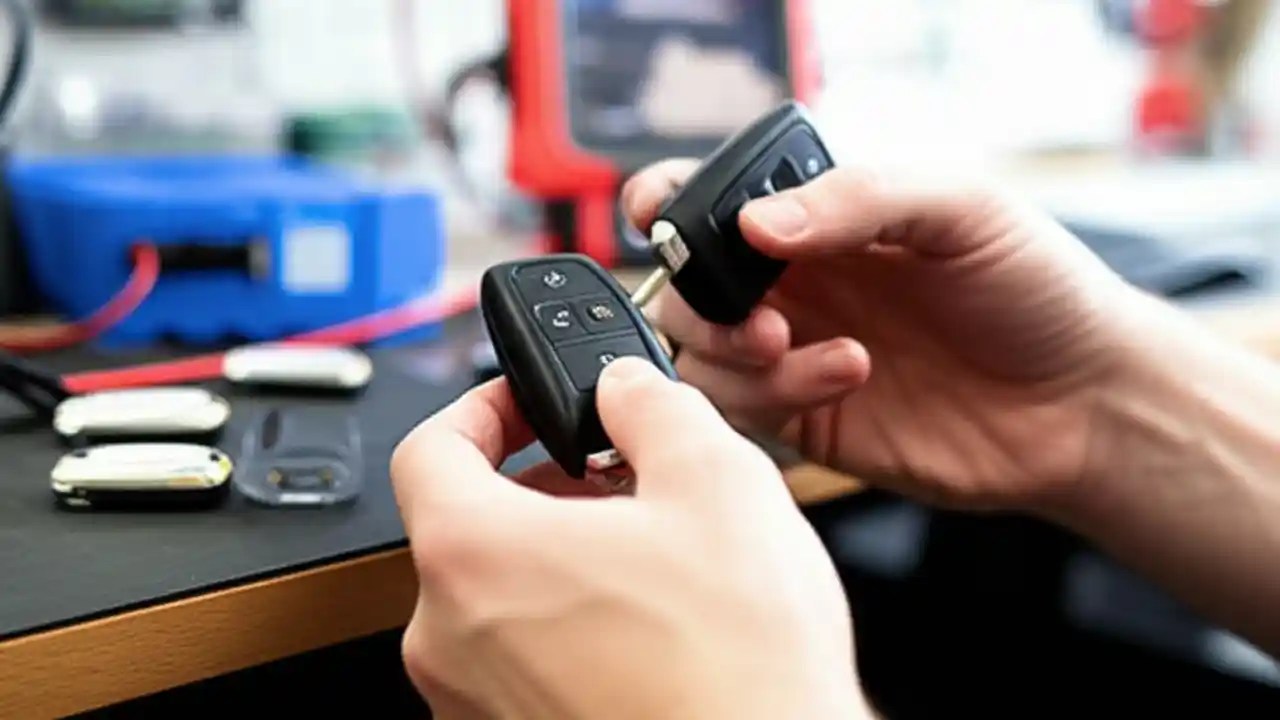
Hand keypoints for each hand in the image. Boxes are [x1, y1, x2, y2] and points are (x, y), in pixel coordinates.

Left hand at [390, 358, 870, 719]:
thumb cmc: (737, 669)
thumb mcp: (716, 480)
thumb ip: (650, 405)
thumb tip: (626, 388)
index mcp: (474, 555)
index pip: (429, 447)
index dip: (481, 407)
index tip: (526, 403)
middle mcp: (450, 640)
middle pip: (471, 527)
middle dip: (546, 489)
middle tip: (621, 483)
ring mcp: (474, 707)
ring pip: (501, 599)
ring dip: (564, 561)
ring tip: (651, 561)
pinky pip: (521, 664)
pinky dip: (569, 628)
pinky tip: (649, 630)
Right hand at [623, 160, 1140, 512]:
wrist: (1082, 402)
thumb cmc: (1036, 289)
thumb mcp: (962, 208)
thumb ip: (857, 199)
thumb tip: (756, 224)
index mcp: (822, 218)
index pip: (712, 200)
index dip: (666, 203)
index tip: (659, 217)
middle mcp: (797, 284)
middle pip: (685, 287)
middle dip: (700, 300)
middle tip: (762, 313)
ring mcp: (796, 352)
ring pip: (699, 354)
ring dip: (734, 353)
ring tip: (805, 347)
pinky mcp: (805, 419)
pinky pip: (741, 409)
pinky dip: (774, 393)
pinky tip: (845, 377)